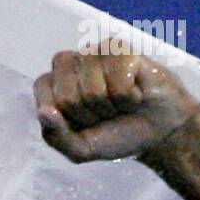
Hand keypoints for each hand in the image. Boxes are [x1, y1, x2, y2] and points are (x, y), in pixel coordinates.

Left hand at [34, 47, 199, 162]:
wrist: (156, 132)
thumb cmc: (115, 135)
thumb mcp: (80, 149)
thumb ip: (56, 136)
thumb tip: (44, 111)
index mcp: (55, 82)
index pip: (43, 90)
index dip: (64, 116)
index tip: (80, 121)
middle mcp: (74, 62)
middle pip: (67, 96)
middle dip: (88, 115)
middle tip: (104, 113)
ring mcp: (98, 52)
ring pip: (92, 90)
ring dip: (110, 107)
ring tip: (119, 103)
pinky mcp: (123, 49)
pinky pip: (119, 81)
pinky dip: (129, 97)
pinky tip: (135, 93)